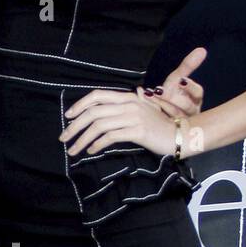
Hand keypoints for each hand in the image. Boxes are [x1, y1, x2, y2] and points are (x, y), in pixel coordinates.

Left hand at [60, 88, 184, 157]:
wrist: (181, 135)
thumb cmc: (159, 125)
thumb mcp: (140, 111)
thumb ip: (121, 109)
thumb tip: (97, 114)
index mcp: (127, 97)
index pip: (97, 95)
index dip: (80, 105)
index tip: (68, 116)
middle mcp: (129, 104)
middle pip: (93, 112)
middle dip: (74, 126)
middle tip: (64, 138)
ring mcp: (133, 117)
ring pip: (98, 126)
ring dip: (82, 139)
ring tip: (73, 150)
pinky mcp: (138, 131)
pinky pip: (110, 137)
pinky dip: (97, 144)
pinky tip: (91, 151)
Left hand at [138, 46, 205, 117]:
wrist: (161, 116)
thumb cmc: (172, 95)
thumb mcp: (177, 79)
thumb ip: (187, 66)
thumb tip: (202, 50)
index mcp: (194, 99)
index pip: (198, 92)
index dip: (190, 87)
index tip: (181, 80)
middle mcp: (192, 111)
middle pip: (188, 106)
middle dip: (174, 97)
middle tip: (160, 90)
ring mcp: (183, 122)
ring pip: (176, 116)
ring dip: (162, 105)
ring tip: (149, 96)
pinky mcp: (172, 131)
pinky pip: (165, 124)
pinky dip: (154, 114)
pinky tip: (145, 108)